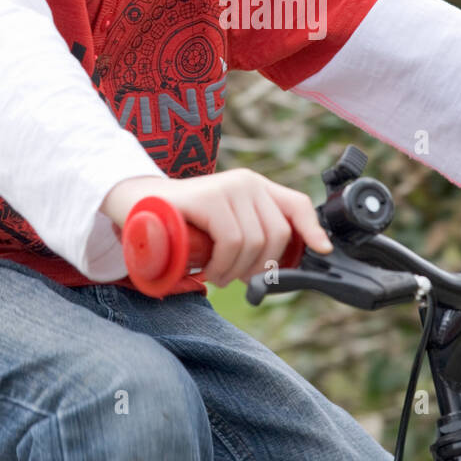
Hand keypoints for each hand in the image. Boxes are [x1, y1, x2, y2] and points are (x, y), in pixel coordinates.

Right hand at [100, 168, 332, 286]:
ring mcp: (227, 187)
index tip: (322, 252)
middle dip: (260, 266)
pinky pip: (232, 240)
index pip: (296, 204)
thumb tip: (281, 268)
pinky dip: (224, 265)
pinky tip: (210, 272)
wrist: (138, 205)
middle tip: (235, 278)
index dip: (312, 230)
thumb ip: (250, 235)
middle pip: (277, 234)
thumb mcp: (224, 227)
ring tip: (217, 276)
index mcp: (256, 187)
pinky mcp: (208, 198)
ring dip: (237, 271)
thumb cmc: (185, 224)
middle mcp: (246, 182)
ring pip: (255, 242)